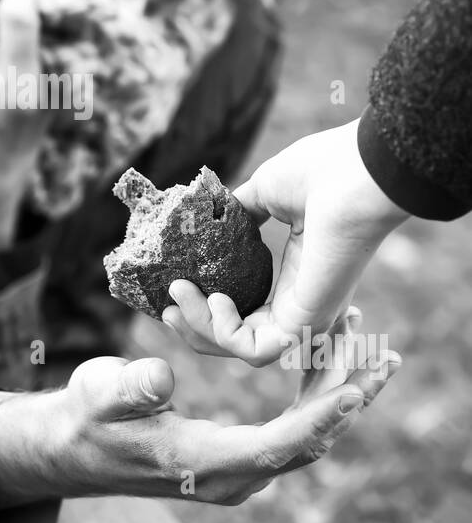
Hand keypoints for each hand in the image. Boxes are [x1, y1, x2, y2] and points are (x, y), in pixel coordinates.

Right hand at [0, 311, 400, 510]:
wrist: (74, 450)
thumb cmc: (86, 417)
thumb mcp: (98, 394)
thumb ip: (129, 387)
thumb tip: (162, 379)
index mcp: (200, 461)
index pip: (274, 445)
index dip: (317, 419)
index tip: (354, 389)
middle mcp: (229, 477)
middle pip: (307, 443)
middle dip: (348, 398)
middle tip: (385, 352)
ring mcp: (237, 471)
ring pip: (306, 438)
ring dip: (338, 393)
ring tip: (366, 343)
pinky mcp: (238, 457)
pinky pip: (293, 431)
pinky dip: (317, 395)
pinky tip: (326, 356)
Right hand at [162, 119, 408, 365]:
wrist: (355, 174)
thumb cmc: (322, 173)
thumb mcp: (266, 192)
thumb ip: (239, 212)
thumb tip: (207, 214)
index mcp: (294, 278)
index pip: (244, 312)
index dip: (205, 308)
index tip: (175, 286)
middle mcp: (299, 305)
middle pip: (237, 339)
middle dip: (194, 327)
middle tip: (166, 307)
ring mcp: (303, 318)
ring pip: (239, 348)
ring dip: (199, 327)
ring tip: (180, 293)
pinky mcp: (304, 325)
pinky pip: (252, 348)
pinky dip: (222, 330)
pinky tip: (215, 297)